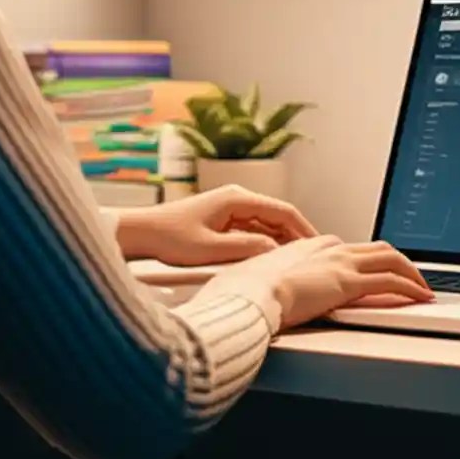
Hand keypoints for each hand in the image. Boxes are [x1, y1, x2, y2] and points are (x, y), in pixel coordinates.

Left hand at [114, 185, 319, 266]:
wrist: (140, 232)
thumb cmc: (169, 239)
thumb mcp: (211, 249)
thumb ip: (247, 248)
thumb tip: (276, 250)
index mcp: (237, 199)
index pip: (283, 211)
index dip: (304, 229)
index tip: (319, 246)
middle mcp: (237, 198)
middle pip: (278, 215)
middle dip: (297, 235)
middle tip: (314, 257)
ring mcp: (230, 207)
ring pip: (266, 223)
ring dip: (282, 240)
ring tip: (297, 260)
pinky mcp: (223, 218)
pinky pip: (253, 228)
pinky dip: (266, 241)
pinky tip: (272, 258)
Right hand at [215, 236, 433, 328]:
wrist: (248, 296)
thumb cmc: (244, 294)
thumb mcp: (253, 282)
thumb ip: (265, 285)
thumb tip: (259, 297)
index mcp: (305, 246)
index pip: (346, 247)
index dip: (364, 258)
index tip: (371, 269)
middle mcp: (327, 249)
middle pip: (374, 248)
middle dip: (396, 261)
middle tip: (409, 275)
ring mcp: (341, 263)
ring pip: (391, 259)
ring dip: (411, 272)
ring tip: (422, 287)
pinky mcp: (350, 283)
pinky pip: (392, 282)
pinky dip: (411, 288)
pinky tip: (420, 297)